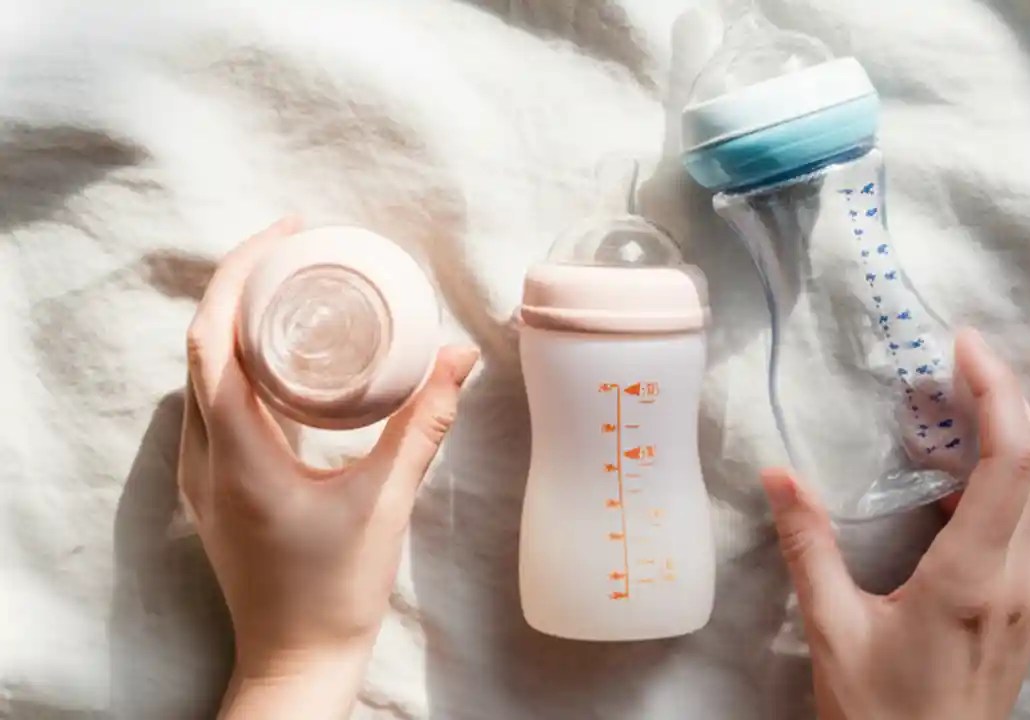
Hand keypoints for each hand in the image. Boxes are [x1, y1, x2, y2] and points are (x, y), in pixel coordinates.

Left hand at [179, 217, 478, 718]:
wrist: (297, 659)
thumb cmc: (334, 591)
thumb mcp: (387, 503)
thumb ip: (423, 426)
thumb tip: (456, 357)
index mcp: (238, 455)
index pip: (214, 341)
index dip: (242, 274)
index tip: (287, 235)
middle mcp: (205, 457)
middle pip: (199, 345)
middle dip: (240, 284)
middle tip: (294, 247)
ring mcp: (202, 473)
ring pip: (199, 372)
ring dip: (235, 321)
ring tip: (288, 287)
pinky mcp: (216, 484)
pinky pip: (212, 401)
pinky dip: (237, 360)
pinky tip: (280, 356)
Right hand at [762, 328, 1029, 719]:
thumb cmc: (880, 716)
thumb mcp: (832, 631)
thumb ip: (808, 548)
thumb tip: (778, 475)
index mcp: (972, 580)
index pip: (1013, 463)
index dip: (998, 391)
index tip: (965, 346)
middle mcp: (1018, 581)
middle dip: (1013, 398)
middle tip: (959, 363)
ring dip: (1018, 433)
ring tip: (958, 405)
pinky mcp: (1025, 607)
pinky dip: (1013, 474)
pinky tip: (957, 475)